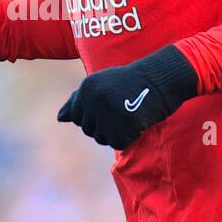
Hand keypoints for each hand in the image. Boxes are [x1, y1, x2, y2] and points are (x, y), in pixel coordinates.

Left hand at [57, 45, 198, 148]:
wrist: (162, 77)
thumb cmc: (131, 82)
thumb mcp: (102, 84)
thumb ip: (79, 100)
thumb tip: (59, 118)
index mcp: (86, 88)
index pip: (77, 118)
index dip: (94, 115)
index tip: (110, 104)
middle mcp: (94, 101)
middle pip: (88, 130)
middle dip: (104, 125)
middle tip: (122, 109)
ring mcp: (108, 114)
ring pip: (101, 138)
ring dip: (116, 132)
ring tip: (129, 113)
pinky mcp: (123, 126)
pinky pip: (118, 143)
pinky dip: (129, 137)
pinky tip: (137, 121)